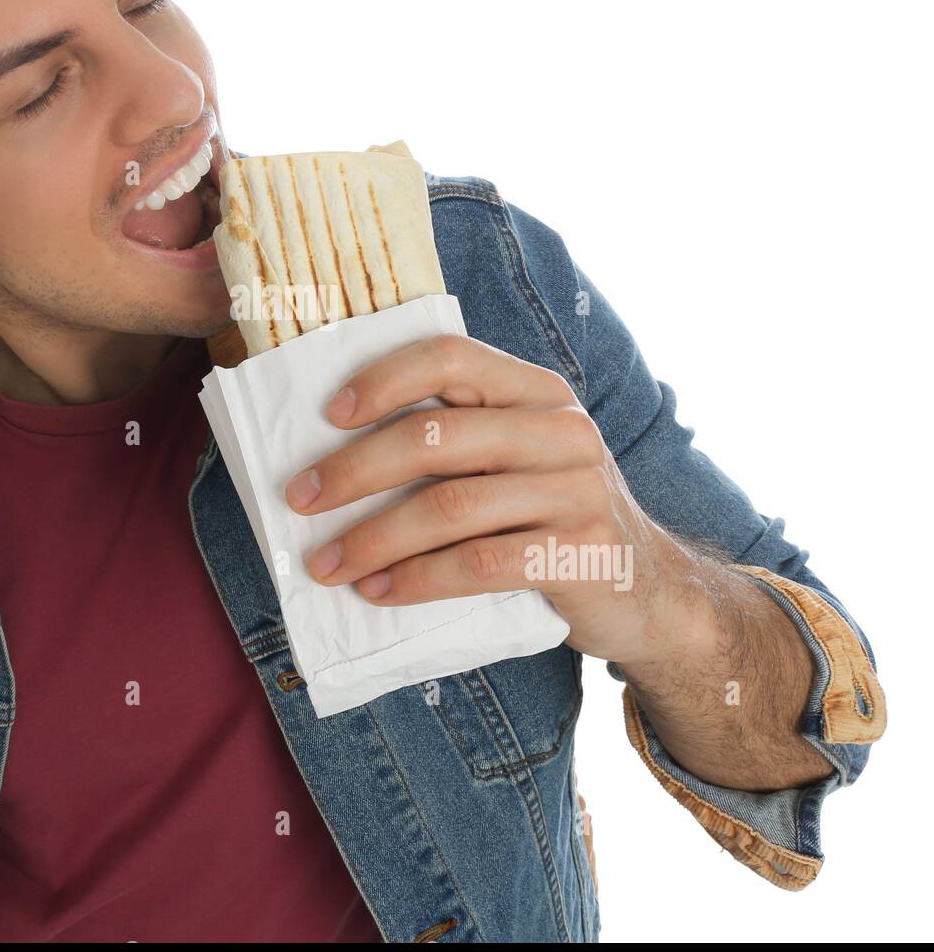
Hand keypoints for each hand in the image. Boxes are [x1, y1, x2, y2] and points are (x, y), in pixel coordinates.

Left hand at [283, 333, 702, 666]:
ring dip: (373, 537)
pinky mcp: (580, 553)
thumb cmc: (555, 516)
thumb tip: (338, 451)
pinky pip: (479, 564)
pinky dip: (417, 579)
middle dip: (354, 470)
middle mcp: (561, 429)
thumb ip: (459, 440)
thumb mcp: (522, 459)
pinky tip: (379, 591)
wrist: (651, 593)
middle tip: (299, 498)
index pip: (452, 358)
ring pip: (449, 506)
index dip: (384, 379)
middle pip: (437, 437)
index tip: (328, 414)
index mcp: (537, 390)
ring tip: (325, 563)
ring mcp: (576, 491)